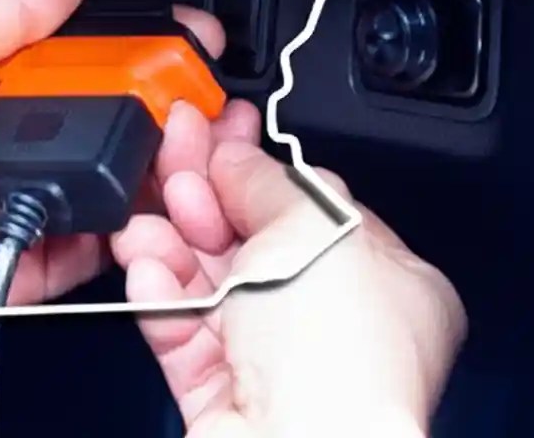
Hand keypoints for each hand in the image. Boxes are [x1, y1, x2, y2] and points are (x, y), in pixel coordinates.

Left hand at [0, 0, 226, 319]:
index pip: (90, 41)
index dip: (148, 41)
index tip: (192, 43)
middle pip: (111, 112)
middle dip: (162, 105)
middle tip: (189, 103)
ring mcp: (5, 193)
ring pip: (108, 182)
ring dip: (145, 169)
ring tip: (164, 156)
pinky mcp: (8, 257)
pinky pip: (85, 250)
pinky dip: (115, 236)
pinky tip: (127, 212)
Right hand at [112, 100, 466, 436]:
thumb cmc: (344, 359)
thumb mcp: (315, 227)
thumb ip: (268, 182)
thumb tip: (235, 155)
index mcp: (389, 284)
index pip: (312, 209)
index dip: (258, 168)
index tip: (218, 133)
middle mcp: (334, 328)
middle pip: (254, 243)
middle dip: (205, 196)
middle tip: (171, 154)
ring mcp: (277, 367)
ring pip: (211, 287)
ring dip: (173, 242)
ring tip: (145, 216)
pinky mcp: (223, 400)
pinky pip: (183, 334)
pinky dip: (161, 296)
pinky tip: (146, 264)